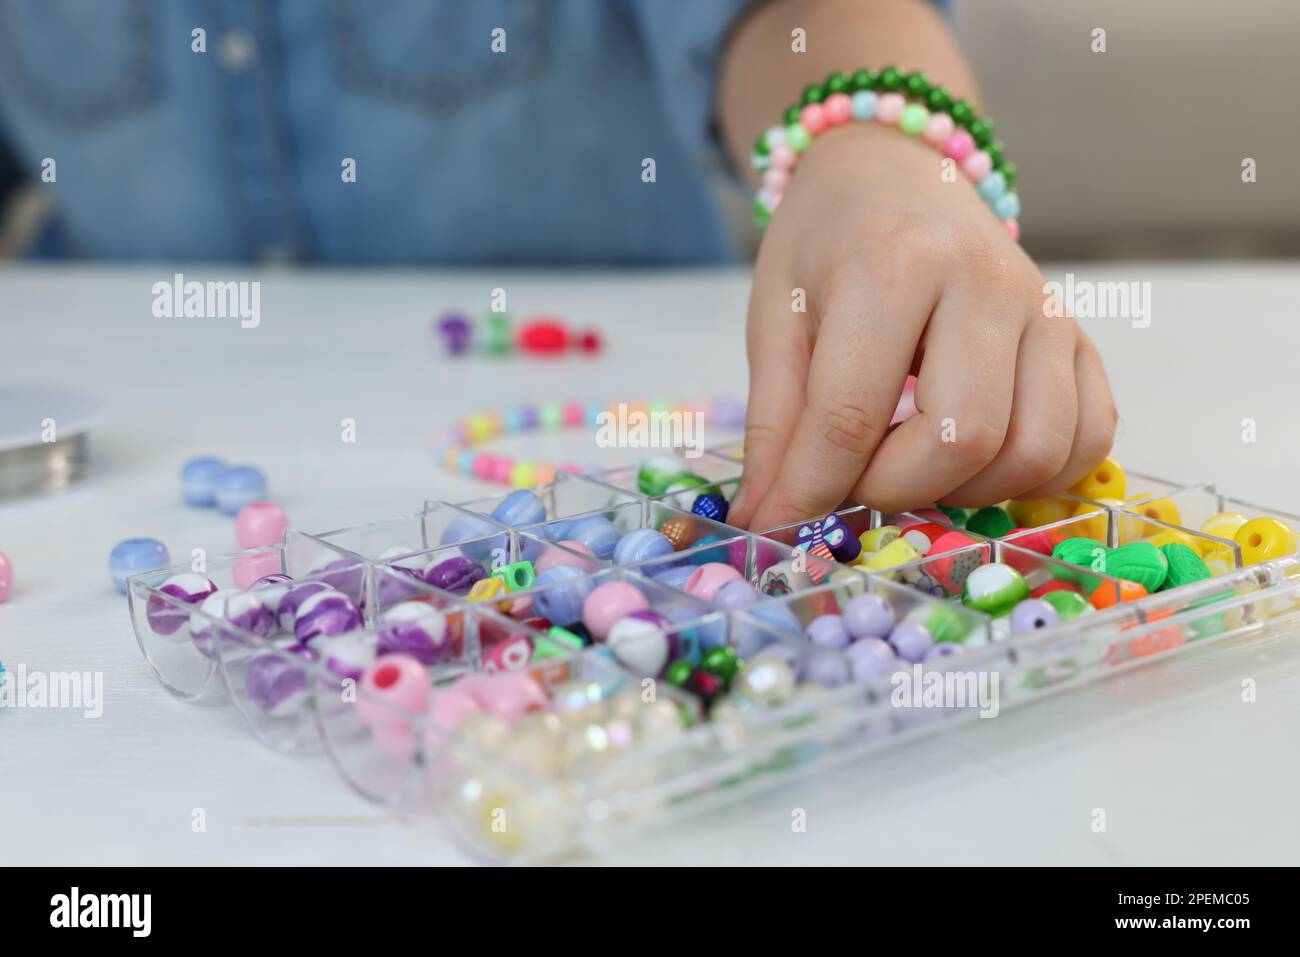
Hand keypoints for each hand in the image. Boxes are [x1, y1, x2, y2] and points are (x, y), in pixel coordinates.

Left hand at [730, 123, 1116, 531]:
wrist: (896, 173)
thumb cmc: (826, 246)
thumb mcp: (776, 319)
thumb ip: (774, 424)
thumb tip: (765, 521)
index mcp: (894, 266)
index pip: (853, 413)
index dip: (813, 489)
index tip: (780, 525)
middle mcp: (986, 283)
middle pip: (962, 440)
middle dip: (897, 488)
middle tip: (857, 473)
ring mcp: (1046, 310)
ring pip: (1034, 450)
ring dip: (966, 490)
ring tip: (915, 462)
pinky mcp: (1080, 337)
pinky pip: (1088, 438)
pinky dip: (1034, 475)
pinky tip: (978, 460)